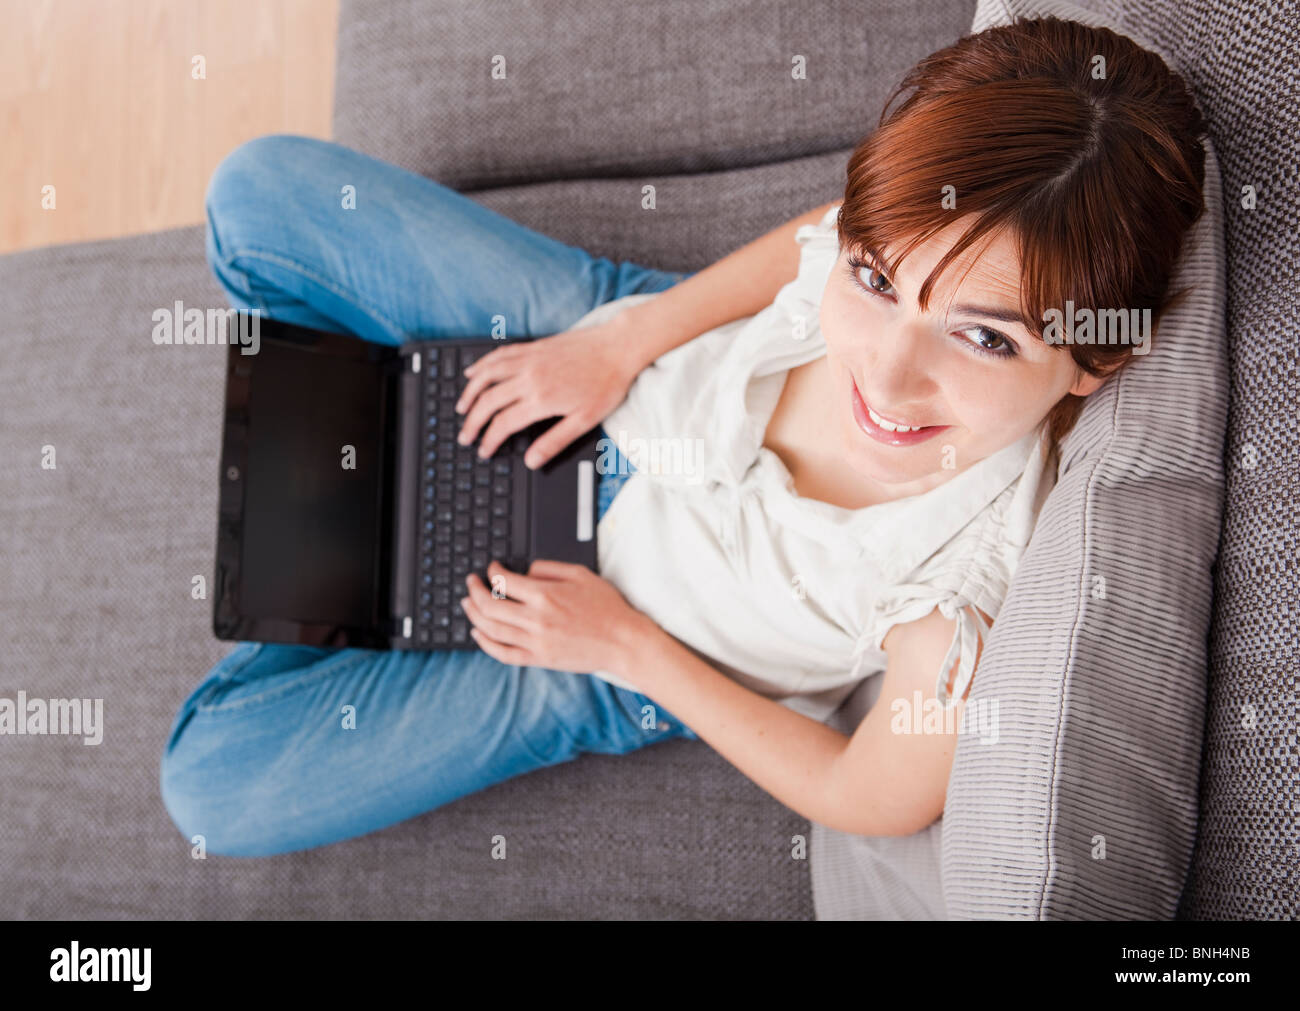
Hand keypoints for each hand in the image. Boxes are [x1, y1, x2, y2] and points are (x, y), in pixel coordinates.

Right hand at [454, 314, 641, 468]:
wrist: (618, 347)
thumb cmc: (606, 383)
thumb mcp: (585, 421)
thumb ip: (555, 442)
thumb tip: (532, 461)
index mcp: (541, 399)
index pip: (503, 423)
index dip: (489, 440)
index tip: (483, 450)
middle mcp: (529, 377)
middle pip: (488, 401)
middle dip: (472, 421)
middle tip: (465, 436)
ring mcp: (528, 359)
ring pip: (486, 375)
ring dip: (469, 393)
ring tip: (460, 408)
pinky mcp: (532, 347)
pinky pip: (498, 355)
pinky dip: (481, 365)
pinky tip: (473, 373)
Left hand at [459, 559, 651, 675]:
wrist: (623, 641)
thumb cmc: (606, 607)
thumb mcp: (580, 574)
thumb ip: (549, 568)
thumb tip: (525, 570)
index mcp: (545, 595)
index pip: (504, 581)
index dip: (492, 572)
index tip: (491, 568)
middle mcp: (535, 619)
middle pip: (489, 605)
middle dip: (474, 591)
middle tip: (470, 583)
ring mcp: (535, 642)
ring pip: (491, 629)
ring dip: (473, 615)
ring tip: (467, 604)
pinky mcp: (538, 659)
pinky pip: (503, 653)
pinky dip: (485, 644)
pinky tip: (478, 634)